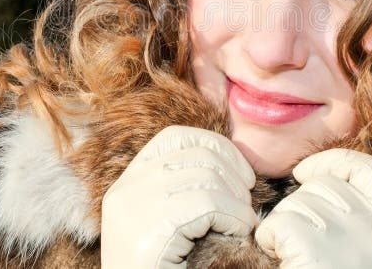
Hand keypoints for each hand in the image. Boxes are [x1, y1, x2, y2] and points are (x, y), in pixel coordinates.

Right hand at [101, 126, 258, 267]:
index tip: (240, 175)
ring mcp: (134, 208)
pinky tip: (236, 233)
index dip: (216, 147)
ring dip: (237, 201)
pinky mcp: (150, 230)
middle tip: (245, 205)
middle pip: (196, 154)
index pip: (175, 138)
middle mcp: (126, 189)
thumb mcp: (167, 222)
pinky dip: (234, 216)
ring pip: (207, 177)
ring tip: (241, 223)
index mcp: (127, 183)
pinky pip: (209, 204)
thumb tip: (233, 162)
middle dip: (234, 175)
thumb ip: (183, 189)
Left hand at [255, 149, 371, 268]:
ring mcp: (351, 241)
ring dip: (284, 227)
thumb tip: (313, 173)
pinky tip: (285, 264)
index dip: (337, 163)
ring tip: (298, 261)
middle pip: (325, 186)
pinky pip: (277, 224)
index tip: (307, 173)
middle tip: (304, 248)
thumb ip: (355, 216)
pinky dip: (270, 241)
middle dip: (300, 207)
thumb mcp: (362, 250)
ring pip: (296, 203)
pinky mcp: (316, 251)